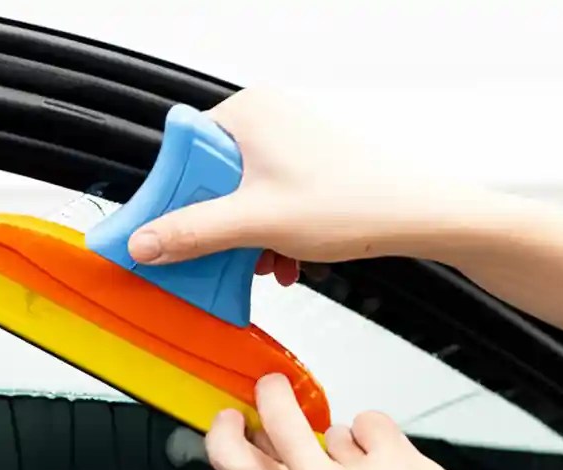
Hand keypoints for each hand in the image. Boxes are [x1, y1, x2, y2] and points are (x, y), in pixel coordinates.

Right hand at [128, 87, 517, 281]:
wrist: (416, 215)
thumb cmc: (355, 200)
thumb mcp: (258, 223)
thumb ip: (194, 234)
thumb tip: (146, 243)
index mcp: (247, 114)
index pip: (180, 153)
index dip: (167, 199)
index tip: (153, 234)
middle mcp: (265, 121)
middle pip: (206, 180)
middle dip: (212, 228)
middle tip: (212, 257)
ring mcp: (285, 144)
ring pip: (236, 198)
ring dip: (242, 240)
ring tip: (263, 261)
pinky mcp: (301, 169)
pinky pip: (262, 203)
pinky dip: (266, 235)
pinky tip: (283, 258)